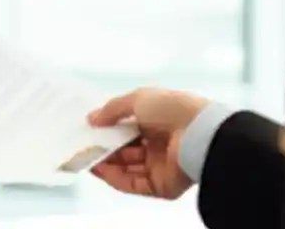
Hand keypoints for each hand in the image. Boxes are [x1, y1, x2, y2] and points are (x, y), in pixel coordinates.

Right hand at [86, 87, 207, 199]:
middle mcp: (160, 145)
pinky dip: (115, 177)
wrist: (200, 134)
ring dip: (106, 163)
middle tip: (84, 144)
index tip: (90, 128)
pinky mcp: (161, 185)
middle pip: (126, 150)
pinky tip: (99, 169)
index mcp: (158, 122)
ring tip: (87, 156)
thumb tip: (92, 119)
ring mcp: (161, 166)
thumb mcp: (138, 99)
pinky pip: (133, 183)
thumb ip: (112, 109)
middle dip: (105, 146)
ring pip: (127, 168)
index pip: (128, 128)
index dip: (109, 128)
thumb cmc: (173, 110)